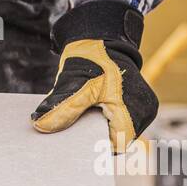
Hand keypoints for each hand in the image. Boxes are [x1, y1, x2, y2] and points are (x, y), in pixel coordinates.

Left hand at [31, 2, 158, 152]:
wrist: (102, 41)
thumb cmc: (90, 60)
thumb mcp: (73, 84)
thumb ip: (62, 109)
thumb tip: (41, 126)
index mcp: (134, 107)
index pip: (117, 144)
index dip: (97, 144)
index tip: (79, 138)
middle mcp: (145, 110)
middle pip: (120, 139)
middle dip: (99, 135)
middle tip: (80, 125)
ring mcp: (145, 108)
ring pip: (122, 132)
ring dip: (105, 127)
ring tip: (92, 112)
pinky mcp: (143, 106)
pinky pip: (125, 123)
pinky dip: (111, 120)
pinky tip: (100, 109)